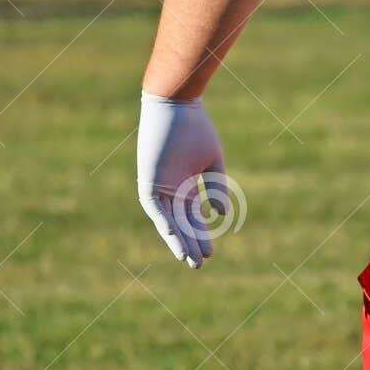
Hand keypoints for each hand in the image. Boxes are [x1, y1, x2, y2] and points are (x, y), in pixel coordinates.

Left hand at [137, 93, 229, 268]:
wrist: (176, 105)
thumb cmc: (195, 128)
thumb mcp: (212, 162)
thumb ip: (216, 188)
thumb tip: (221, 215)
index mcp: (186, 185)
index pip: (193, 217)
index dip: (202, 235)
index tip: (211, 253)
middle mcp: (170, 189)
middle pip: (181, 223)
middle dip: (190, 244)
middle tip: (198, 265)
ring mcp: (159, 185)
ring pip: (168, 220)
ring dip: (178, 240)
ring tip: (189, 259)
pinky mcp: (149, 179)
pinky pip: (154, 207)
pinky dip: (164, 222)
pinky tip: (174, 237)